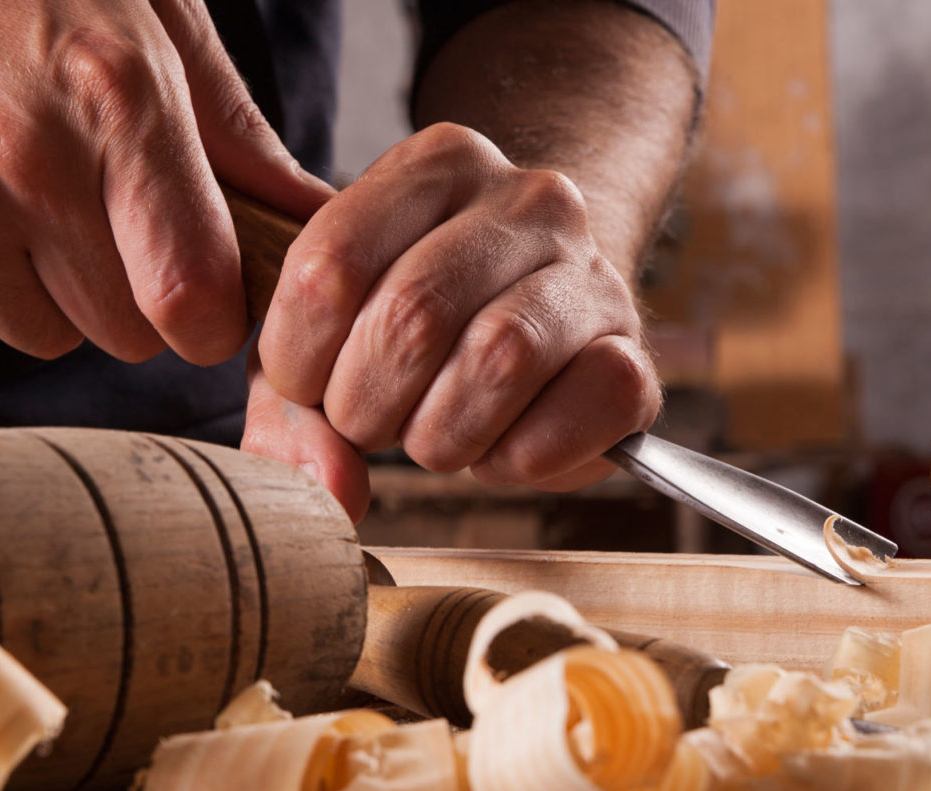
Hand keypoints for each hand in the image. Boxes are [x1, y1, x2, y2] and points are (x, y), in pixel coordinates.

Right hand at [0, 0, 328, 361]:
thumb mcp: (149, 17)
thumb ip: (235, 133)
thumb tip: (316, 218)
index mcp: (115, 98)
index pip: (191, 296)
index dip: (211, 316)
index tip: (207, 298)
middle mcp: (21, 158)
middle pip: (125, 332)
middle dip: (133, 293)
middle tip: (103, 212)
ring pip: (41, 334)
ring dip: (46, 287)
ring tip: (18, 189)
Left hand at [251, 123, 661, 511]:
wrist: (547, 323)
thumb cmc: (423, 328)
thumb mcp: (334, 333)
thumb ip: (293, 401)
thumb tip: (323, 488)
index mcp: (440, 162)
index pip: (331, 262)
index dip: (299, 356)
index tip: (309, 385)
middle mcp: (529, 199)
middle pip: (413, 314)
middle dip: (367, 404)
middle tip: (370, 425)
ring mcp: (594, 272)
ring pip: (499, 358)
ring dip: (443, 434)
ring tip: (435, 438)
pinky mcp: (637, 356)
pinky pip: (578, 410)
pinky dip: (522, 458)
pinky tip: (501, 451)